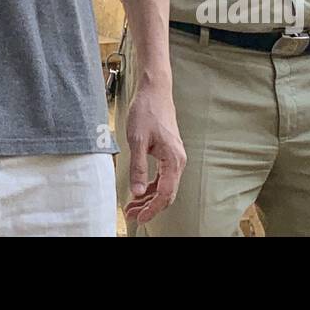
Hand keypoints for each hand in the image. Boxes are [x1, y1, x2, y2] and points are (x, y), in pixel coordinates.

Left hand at [122, 80, 185, 224]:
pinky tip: (139, 190)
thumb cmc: (146, 111)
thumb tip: (137, 192)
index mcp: (173, 160)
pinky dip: (151, 186)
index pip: (165, 194)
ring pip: (165, 186)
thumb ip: (138, 167)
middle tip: (131, 214)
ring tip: (131, 206)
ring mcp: (175, 158)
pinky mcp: (169, 153)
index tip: (139, 218)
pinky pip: (163, 176)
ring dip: (149, 198)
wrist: (155, 91)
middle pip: (167, 194)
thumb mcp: (137, 140)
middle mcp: (178, 161)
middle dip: (150, 207)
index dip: (152, 209)